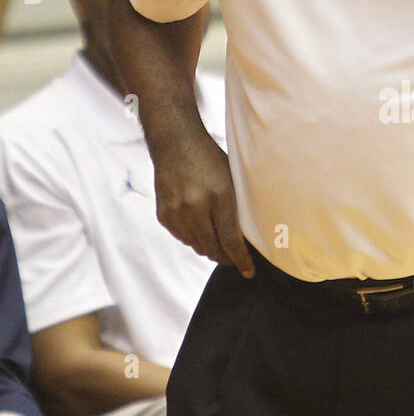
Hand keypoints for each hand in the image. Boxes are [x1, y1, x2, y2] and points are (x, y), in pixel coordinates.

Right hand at [153, 125, 254, 277]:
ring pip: (196, 246)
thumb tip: (246, 240)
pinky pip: (182, 237)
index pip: (231, 241)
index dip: (241, 261)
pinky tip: (199, 227)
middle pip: (212, 249)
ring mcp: (177, 211)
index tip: (249, 272)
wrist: (175, 143)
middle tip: (234, 259)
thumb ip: (237, 209)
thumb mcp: (232, 180)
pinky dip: (192, 238)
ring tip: (217, 242)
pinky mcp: (164, 214)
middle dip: (226, 259)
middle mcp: (196, 205)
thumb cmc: (211, 161)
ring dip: (208, 248)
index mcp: (220, 196)